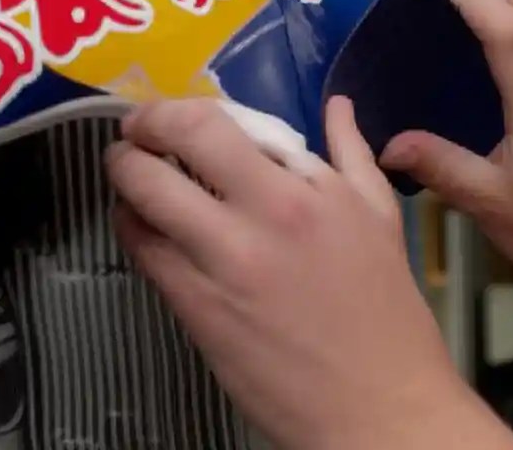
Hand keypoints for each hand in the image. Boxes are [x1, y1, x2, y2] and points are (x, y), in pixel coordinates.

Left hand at [105, 96, 512, 449]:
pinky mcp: (196, 311)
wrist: (380, 407)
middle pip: (163, 152)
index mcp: (303, 191)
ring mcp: (219, 267)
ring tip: (130, 181)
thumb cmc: (387, 313)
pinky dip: (133, 231)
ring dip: (125, 183)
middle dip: (134, 138)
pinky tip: (143, 228)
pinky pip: (143, 254)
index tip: (163, 116)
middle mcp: (256, 220)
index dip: (170, 111)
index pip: (211, 124)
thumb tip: (339, 106)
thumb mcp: (379, 218)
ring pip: (140, 203)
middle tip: (132, 141)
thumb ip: (352, 153)